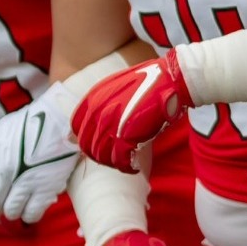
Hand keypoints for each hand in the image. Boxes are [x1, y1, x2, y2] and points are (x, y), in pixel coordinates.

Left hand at [0, 87, 77, 223]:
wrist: (61, 118)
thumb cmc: (30, 122)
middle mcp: (5, 170)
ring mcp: (26, 180)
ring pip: (10, 210)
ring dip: (11, 212)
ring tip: (15, 209)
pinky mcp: (46, 188)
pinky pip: (32, 213)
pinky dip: (29, 215)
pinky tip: (30, 211)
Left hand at [71, 56, 186, 172]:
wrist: (171, 79)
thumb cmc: (147, 82)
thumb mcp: (114, 88)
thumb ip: (97, 106)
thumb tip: (76, 132)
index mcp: (91, 100)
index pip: (76, 128)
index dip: (85, 140)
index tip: (97, 145)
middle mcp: (96, 113)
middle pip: (87, 145)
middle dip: (99, 155)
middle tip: (113, 158)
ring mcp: (110, 125)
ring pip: (101, 155)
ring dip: (112, 163)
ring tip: (124, 162)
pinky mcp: (126, 136)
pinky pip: (119, 160)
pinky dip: (126, 166)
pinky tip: (133, 166)